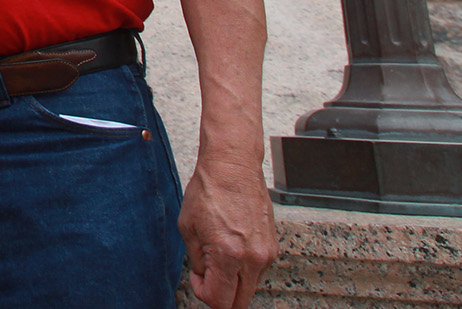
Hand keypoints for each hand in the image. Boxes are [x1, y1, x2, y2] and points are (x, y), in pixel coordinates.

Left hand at [180, 154, 277, 308]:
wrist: (233, 166)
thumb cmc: (209, 190)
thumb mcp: (188, 227)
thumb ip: (196, 260)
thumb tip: (202, 278)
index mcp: (229, 255)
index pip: (220, 301)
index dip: (203, 293)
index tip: (197, 278)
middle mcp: (253, 258)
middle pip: (240, 303)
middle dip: (221, 296)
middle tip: (206, 277)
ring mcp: (267, 253)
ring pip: (249, 287)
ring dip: (232, 281)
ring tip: (218, 253)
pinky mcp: (273, 246)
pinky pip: (257, 270)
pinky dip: (243, 267)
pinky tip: (232, 245)